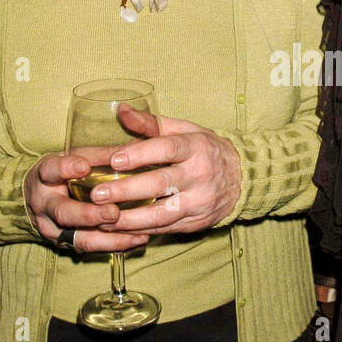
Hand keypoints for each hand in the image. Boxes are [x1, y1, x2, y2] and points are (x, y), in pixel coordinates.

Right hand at [24, 151, 150, 252]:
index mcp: (45, 177)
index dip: (65, 169)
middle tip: (113, 213)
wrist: (37, 200)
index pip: (51, 171)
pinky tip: (138, 240)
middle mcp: (45, 206)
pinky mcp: (66, 245)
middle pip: (64, 213)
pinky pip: (92, 248)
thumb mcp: (76, 158)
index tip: (83, 166)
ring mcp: (54, 229)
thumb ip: (101, 155)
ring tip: (137, 234)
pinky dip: (116, 245)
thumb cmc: (64, 173)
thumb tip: (137, 146)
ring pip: (80, 238)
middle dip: (90, 215)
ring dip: (109, 238)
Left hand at [86, 105, 241, 234]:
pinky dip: (140, 230)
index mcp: (197, 147)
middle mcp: (200, 175)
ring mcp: (199, 202)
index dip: (140, 154)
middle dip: (127, 191)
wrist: (244, 179)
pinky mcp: (196, 222)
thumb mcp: (185, 130)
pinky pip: (165, 229)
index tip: (114, 160)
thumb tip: (121, 111)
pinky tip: (118, 228)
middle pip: (161, 184)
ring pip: (162, 213)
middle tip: (98, 194)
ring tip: (103, 219)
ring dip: (130, 219)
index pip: (168, 149)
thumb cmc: (206, 150)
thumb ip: (152, 123)